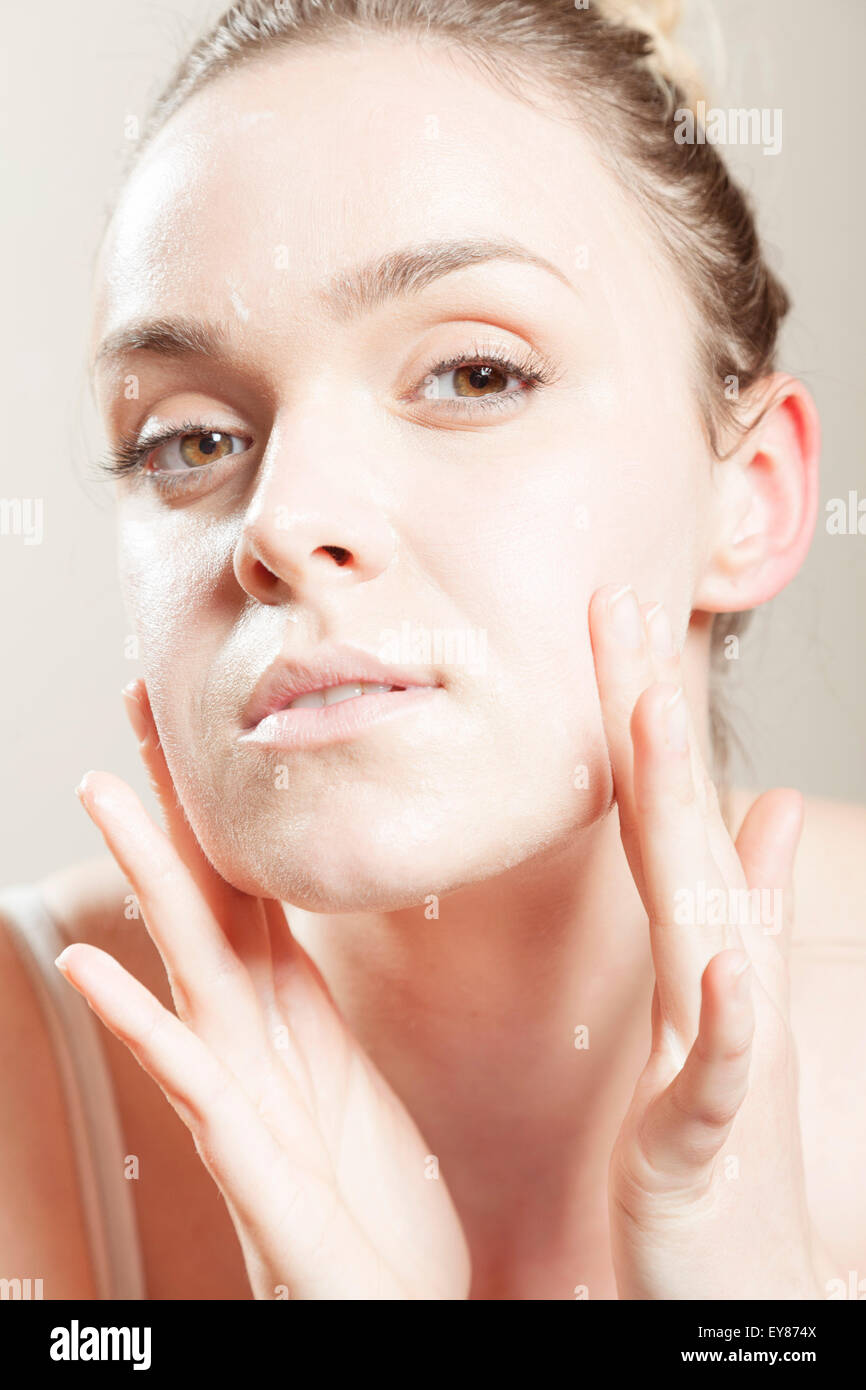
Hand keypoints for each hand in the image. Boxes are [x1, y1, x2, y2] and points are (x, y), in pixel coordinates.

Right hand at [56, 679, 469, 1300]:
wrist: (389, 1304)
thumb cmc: (365, 1196)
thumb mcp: (342, 1070)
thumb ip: (304, 998)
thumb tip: (287, 926)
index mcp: (288, 1009)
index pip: (246, 878)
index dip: (221, 799)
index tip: (197, 719)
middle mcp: (252, 1037)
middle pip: (205, 894)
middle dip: (169, 800)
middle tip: (136, 703)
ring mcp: (240, 1092)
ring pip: (185, 963)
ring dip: (145, 878)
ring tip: (100, 794)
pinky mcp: (248, 1160)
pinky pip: (191, 1081)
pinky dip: (142, 1026)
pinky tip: (97, 973)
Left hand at [588, 585, 819, 1298]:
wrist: (746, 1294)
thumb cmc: (723, 1148)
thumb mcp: (721, 1006)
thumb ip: (752, 901)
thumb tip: (769, 803)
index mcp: (701, 946)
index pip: (661, 807)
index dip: (637, 711)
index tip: (608, 616)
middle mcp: (715, 976)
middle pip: (678, 826)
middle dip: (649, 716)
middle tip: (619, 605)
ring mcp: (716, 1049)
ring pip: (700, 912)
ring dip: (684, 813)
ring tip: (658, 718)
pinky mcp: (704, 1137)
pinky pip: (718, 1067)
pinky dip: (724, 1013)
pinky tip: (722, 960)